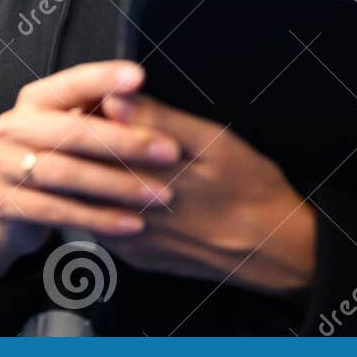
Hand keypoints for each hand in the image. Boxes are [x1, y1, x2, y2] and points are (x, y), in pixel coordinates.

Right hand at [0, 60, 182, 292]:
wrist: (11, 210)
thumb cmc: (60, 160)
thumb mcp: (79, 130)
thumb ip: (104, 112)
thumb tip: (132, 95)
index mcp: (35, 100)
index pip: (70, 83)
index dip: (103, 79)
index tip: (138, 77)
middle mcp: (13, 126)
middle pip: (70, 131)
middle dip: (124, 141)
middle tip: (169, 152)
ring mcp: (2, 165)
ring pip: (64, 173)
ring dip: (116, 185)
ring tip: (158, 195)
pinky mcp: (3, 202)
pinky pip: (56, 211)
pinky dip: (98, 218)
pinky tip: (132, 223)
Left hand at [95, 92, 316, 294]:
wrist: (274, 249)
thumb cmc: (250, 187)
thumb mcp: (213, 142)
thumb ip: (158, 120)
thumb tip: (112, 99)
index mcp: (149, 176)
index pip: (94, 139)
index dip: (88, 116)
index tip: (93, 102)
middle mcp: (134, 212)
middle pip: (84, 171)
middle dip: (82, 144)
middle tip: (92, 123)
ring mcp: (131, 239)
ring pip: (87, 200)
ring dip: (88, 174)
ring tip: (106, 156)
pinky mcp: (135, 257)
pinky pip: (101, 225)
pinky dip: (100, 203)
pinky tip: (116, 188)